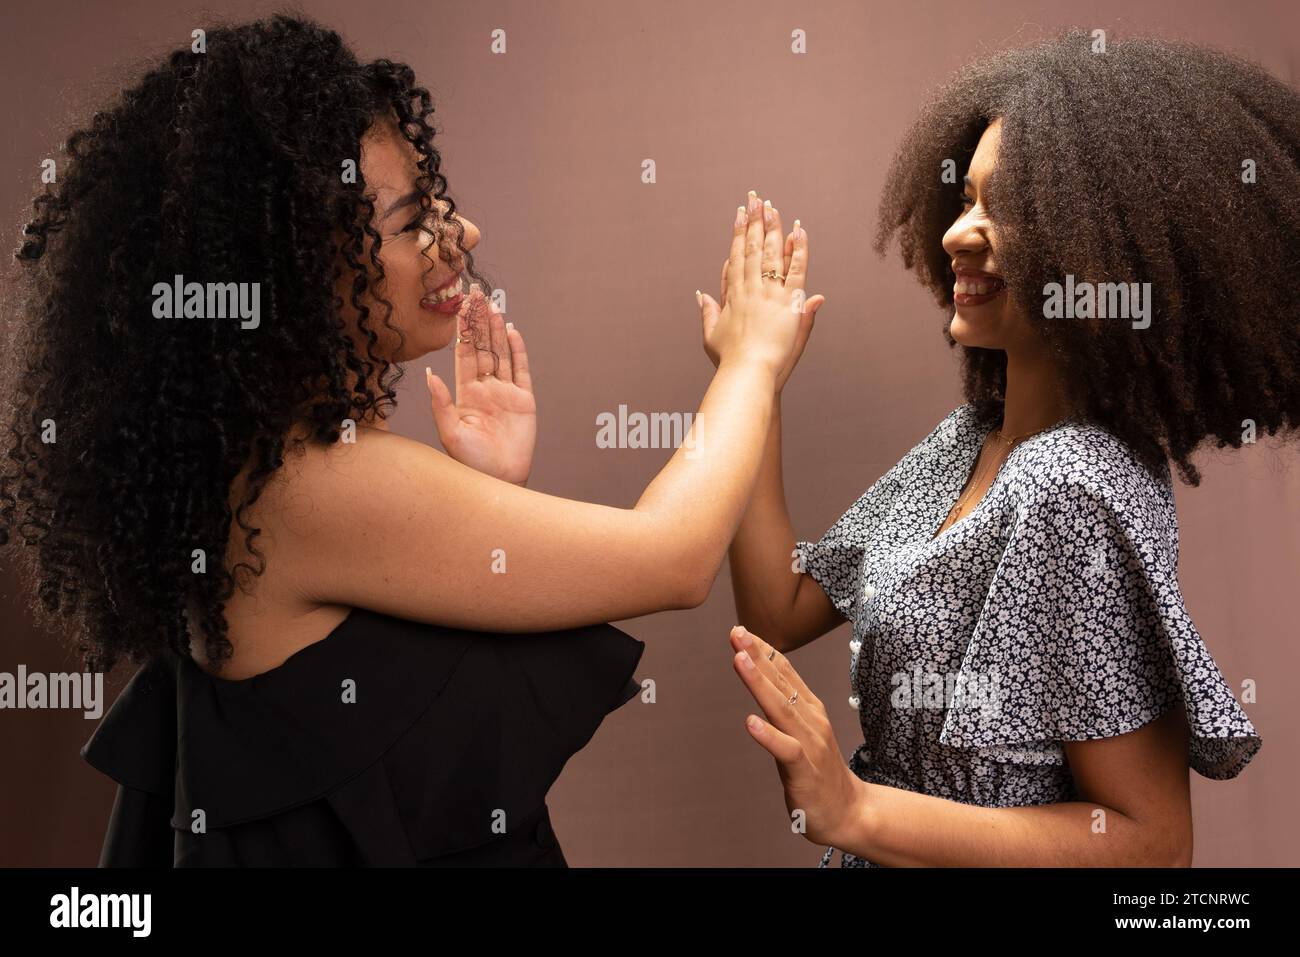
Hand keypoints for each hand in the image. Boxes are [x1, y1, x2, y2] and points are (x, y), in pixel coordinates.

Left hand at [426, 284, 536, 485]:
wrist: (498, 480)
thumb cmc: (470, 462)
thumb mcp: (450, 432)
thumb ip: (441, 402)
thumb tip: (429, 374)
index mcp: (466, 394)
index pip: (464, 354)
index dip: (463, 331)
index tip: (460, 307)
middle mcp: (485, 389)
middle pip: (483, 348)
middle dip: (479, 322)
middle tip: (476, 294)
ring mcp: (506, 393)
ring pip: (501, 354)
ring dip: (497, 330)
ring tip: (492, 306)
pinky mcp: (525, 401)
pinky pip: (521, 370)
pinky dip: (518, 351)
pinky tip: (512, 331)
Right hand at [698, 194, 825, 391]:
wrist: (748, 372)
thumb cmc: (730, 360)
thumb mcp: (712, 336)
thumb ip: (709, 312)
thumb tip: (700, 294)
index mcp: (733, 296)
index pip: (737, 257)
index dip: (739, 234)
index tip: (739, 215)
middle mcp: (750, 289)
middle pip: (753, 248)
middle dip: (753, 222)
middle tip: (754, 199)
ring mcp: (769, 294)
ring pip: (772, 253)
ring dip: (772, 227)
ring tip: (772, 206)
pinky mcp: (788, 302)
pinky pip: (795, 270)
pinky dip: (798, 249)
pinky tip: (798, 230)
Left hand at [729, 624, 867, 848]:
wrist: (850, 812)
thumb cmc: (819, 769)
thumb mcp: (802, 730)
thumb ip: (785, 705)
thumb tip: (761, 676)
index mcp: (810, 709)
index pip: (785, 672)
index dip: (763, 650)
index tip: (741, 629)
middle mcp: (811, 720)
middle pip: (781, 683)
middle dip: (757, 656)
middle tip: (736, 632)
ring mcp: (810, 744)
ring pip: (782, 709)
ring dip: (759, 683)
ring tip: (739, 660)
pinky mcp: (805, 771)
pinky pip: (785, 750)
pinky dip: (767, 735)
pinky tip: (749, 722)